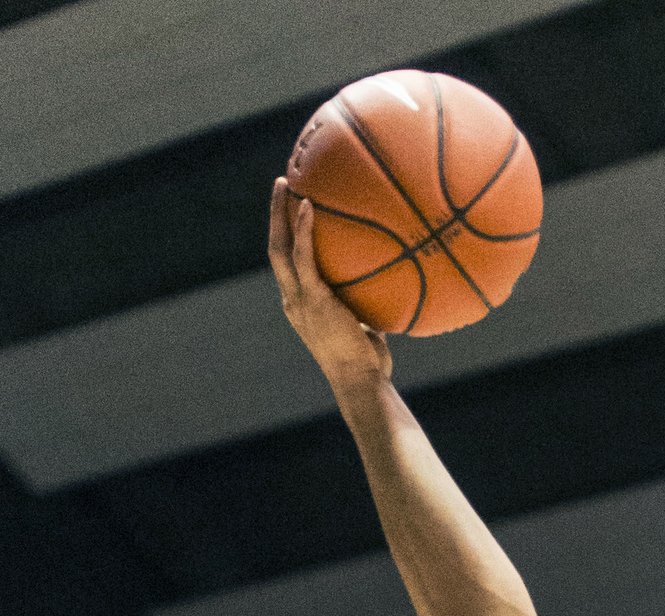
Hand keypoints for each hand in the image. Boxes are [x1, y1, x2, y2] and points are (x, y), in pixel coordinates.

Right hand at [268, 179, 392, 395]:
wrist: (361, 383)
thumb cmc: (368, 362)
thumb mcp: (363, 326)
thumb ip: (365, 304)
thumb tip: (389, 282)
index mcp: (301, 306)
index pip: (287, 265)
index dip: (286, 235)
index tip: (291, 210)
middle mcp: (293, 301)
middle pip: (275, 249)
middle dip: (274, 215)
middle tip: (281, 185)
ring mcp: (300, 301)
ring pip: (280, 248)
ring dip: (279, 213)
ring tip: (285, 184)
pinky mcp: (313, 300)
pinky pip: (304, 257)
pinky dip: (304, 230)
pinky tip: (309, 206)